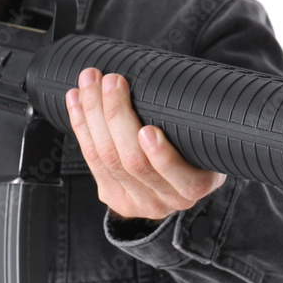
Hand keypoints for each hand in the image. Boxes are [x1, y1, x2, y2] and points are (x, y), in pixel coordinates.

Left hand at [65, 68, 225, 220]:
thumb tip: (169, 86)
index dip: (160, 155)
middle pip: (132, 161)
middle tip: (113, 81)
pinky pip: (91, 160)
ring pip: (106, 158)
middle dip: (117, 115)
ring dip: (93, 114)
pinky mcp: (112, 196)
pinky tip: (77, 102)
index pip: (174, 174)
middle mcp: (164, 199)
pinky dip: (81, 126)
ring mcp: (135, 201)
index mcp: (194, 185)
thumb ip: (192, 125)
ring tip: (91, 82)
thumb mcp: (205, 141)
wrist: (178, 179)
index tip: (149, 130)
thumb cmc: (195, 148)